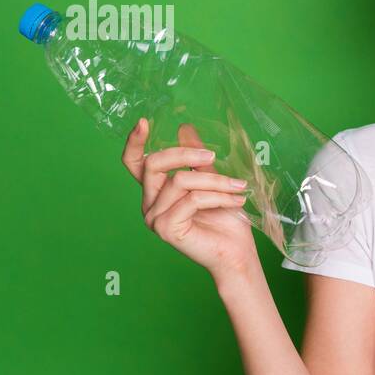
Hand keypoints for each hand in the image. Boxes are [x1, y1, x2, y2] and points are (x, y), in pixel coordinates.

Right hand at [122, 117, 259, 279]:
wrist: (236, 253)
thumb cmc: (225, 220)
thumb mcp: (211, 181)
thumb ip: (196, 159)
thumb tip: (185, 128)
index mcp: (156, 191)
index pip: (135, 163)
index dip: (134, 142)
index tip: (144, 121)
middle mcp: (150, 204)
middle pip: (154, 164)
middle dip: (185, 154)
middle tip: (213, 156)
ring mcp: (154, 218)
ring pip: (180, 181)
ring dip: (215, 181)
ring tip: (239, 188)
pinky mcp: (166, 228)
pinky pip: (191, 199)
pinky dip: (218, 196)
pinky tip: (236, 200)